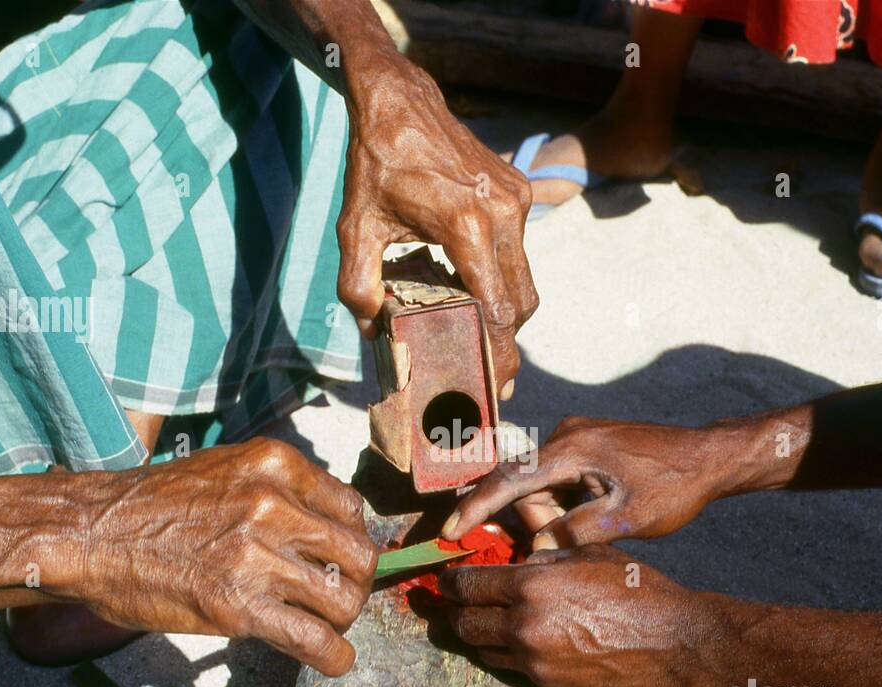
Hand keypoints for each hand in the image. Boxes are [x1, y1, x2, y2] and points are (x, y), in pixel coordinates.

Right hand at [72, 439, 376, 674]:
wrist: (88, 535)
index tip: (336, 560)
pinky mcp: (240, 607)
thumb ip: (276, 491)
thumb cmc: (149, 506)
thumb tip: (320, 525)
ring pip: (345, 600)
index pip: (352, 508)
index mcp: (275, 465)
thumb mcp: (223, 470)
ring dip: (343, 621)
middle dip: (356, 583)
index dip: (350, 540)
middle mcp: (275, 505)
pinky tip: (332, 660)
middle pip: (359, 555)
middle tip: (337, 599)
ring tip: (326, 628)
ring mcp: (258, 557)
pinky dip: (335, 657)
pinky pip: (314, 640)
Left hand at [336, 57, 538, 396]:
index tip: (495, 388)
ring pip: (526, 280)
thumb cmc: (376, 166)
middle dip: (507, 343)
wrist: (400, 103)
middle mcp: (504, 214)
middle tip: (487, 376)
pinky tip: (473, 286)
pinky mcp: (520, 192)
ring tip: (477, 333)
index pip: (498, 311)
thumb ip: (359, 287)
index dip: (500, 356)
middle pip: (522, 304)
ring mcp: (518, 201)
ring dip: (505, 310)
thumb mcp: (355, 229)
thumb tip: (374, 334)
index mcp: (467, 227)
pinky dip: (502, 276)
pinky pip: (520, 252)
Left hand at [438, 545, 707, 686]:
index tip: (448, 579)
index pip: (466, 585)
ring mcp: (534, 661)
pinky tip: (523, 641)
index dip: (451, 581)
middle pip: (463, 622)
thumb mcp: (591, 552)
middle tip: (459, 602)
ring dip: (480, 634)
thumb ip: (546, 543)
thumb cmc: (637, 590)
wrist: (676, 644)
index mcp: (532, 585)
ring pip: (483, 649)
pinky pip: (512, 667)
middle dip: (457, 610)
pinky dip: (509, 653)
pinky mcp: (547, 686)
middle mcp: (524, 625)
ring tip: (488, 621)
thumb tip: (516, 534)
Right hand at [444, 416, 732, 545]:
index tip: (450, 533)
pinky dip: (555, 499)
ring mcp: (577, 434)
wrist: (710, 456)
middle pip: (519, 479)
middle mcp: (567, 434)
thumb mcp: (626, 519)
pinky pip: (555, 473)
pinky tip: (575, 520)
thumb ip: (576, 533)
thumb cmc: (674, 487)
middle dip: (510, 513)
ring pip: (538, 479)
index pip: (508, 480)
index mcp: (572, 449)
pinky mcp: (587, 440)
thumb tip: (536, 550)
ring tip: (566, 533)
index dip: (475, 508)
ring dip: (540, 510)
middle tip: (516, 541)